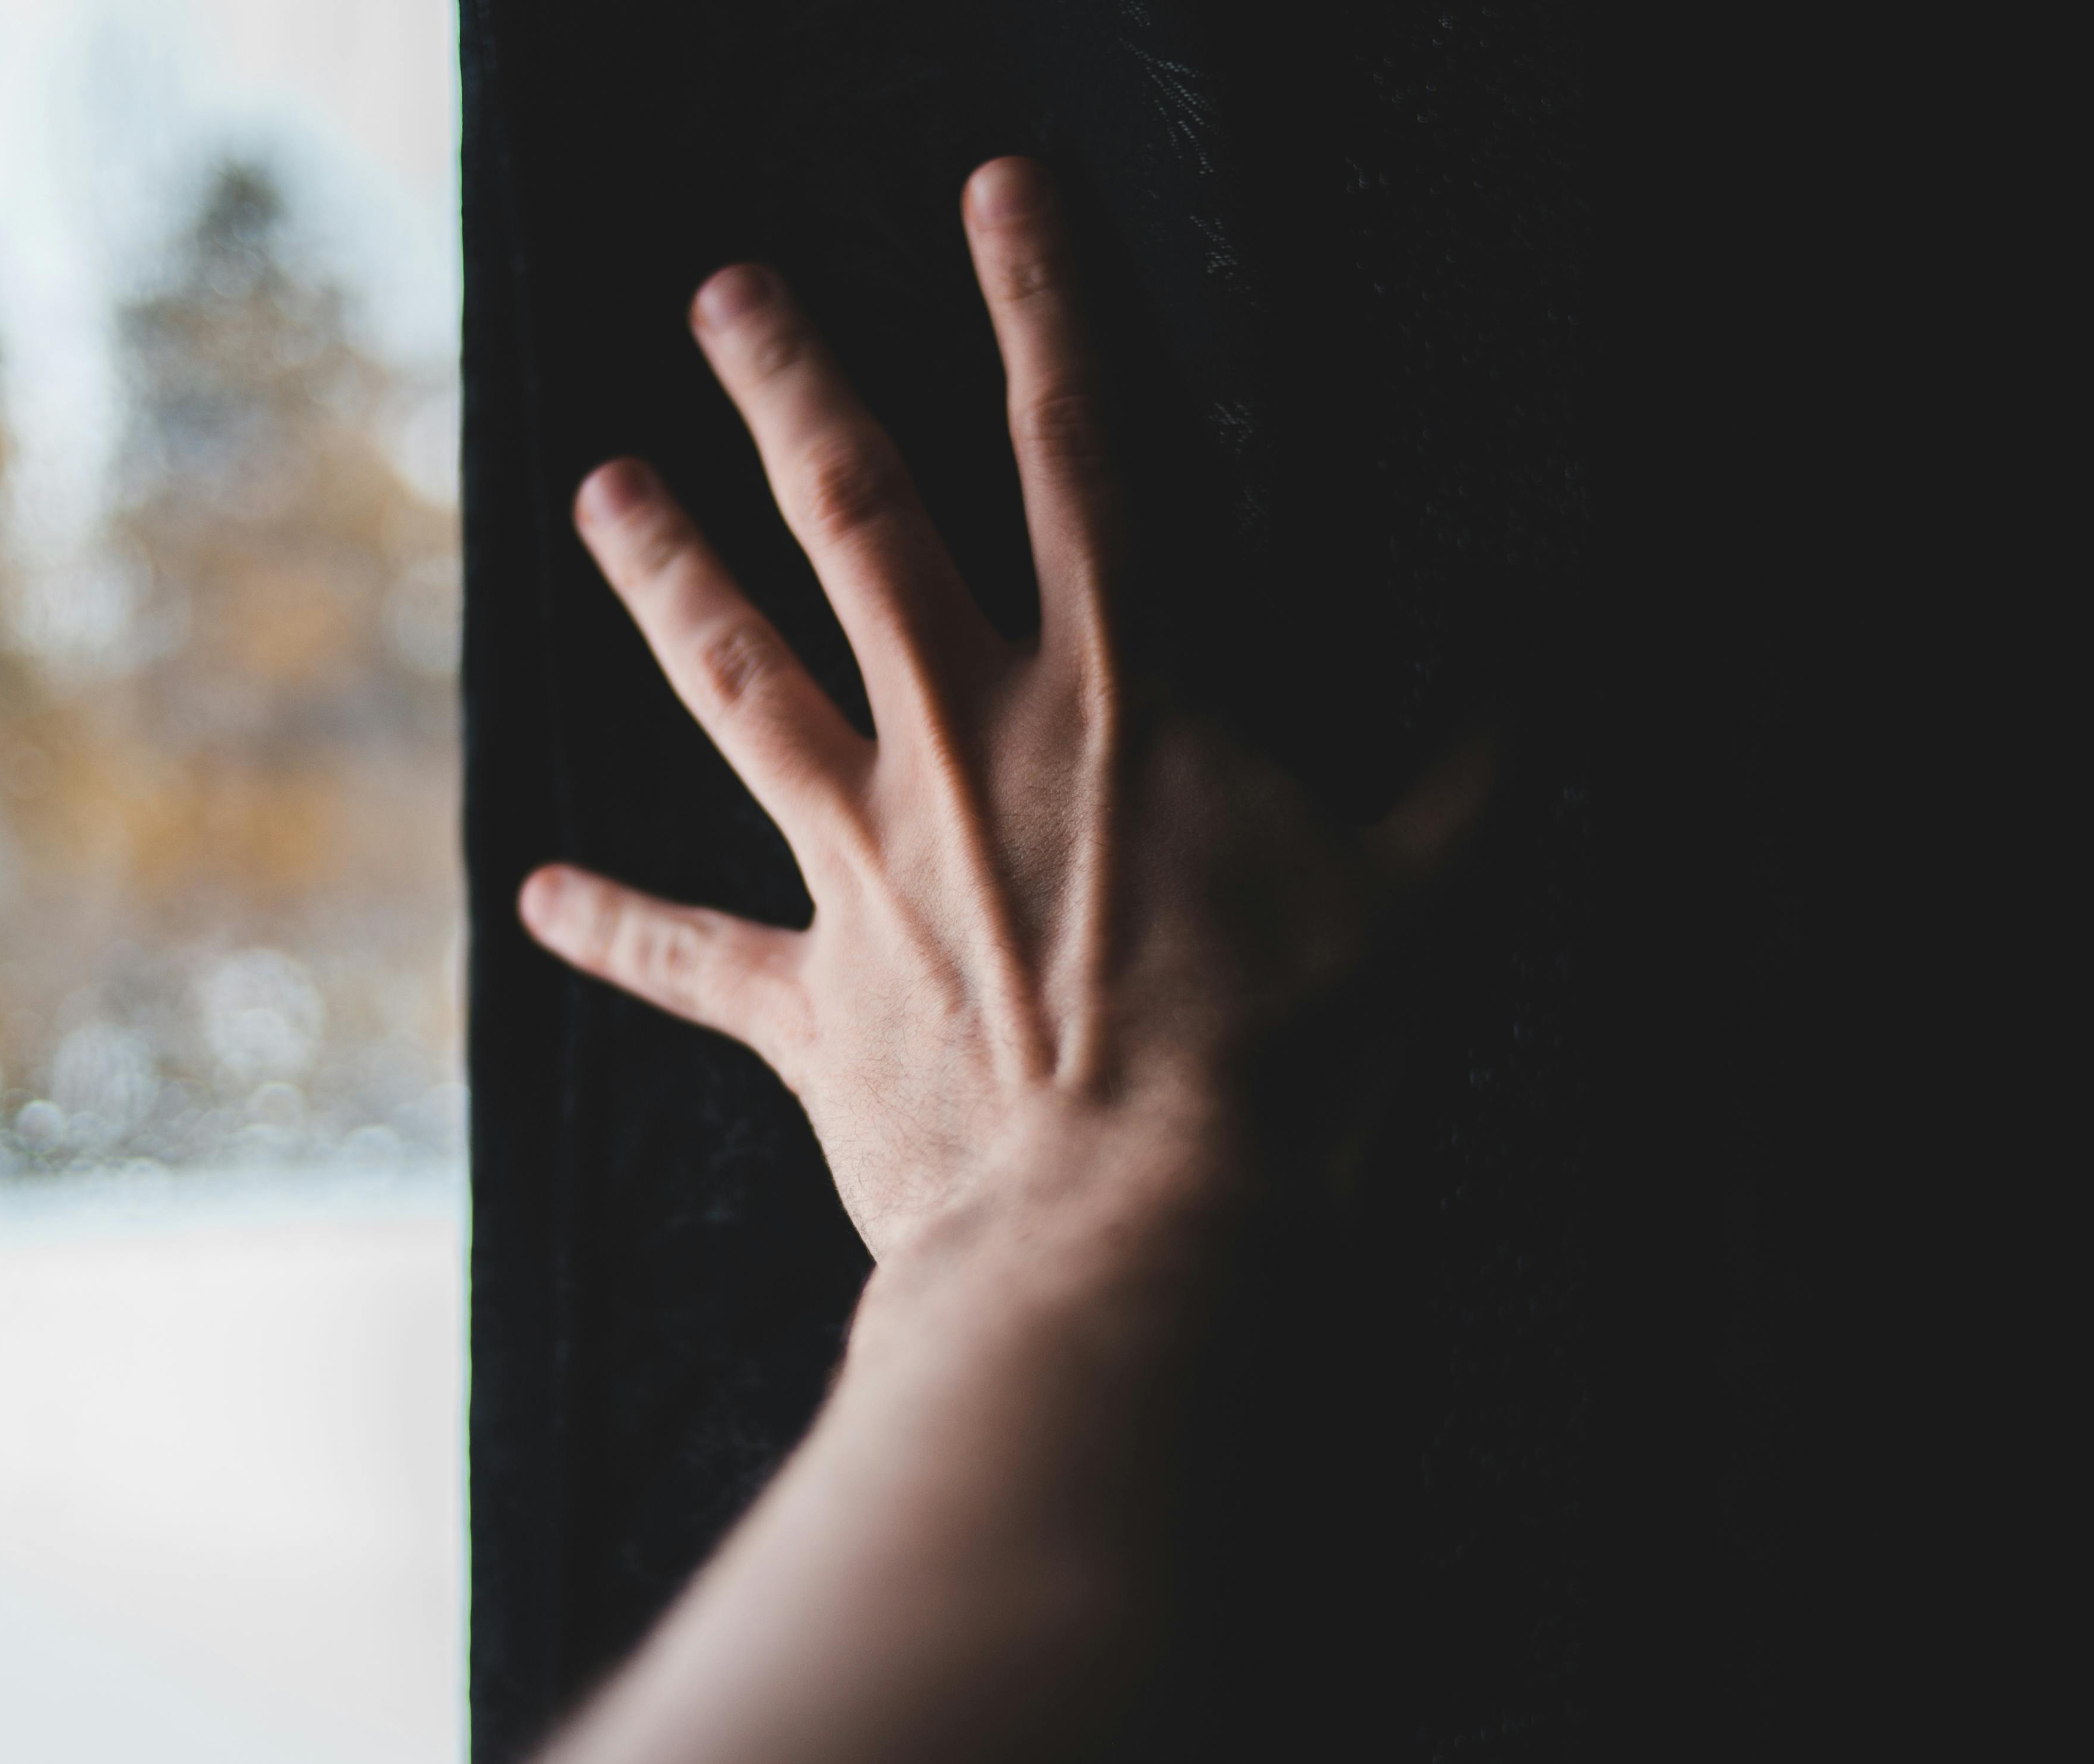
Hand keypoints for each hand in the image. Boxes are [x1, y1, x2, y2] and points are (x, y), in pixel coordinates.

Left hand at [520, 156, 1488, 1260]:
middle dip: (788, 392)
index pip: (1076, 448)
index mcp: (1116, 696)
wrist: (1133, 1245)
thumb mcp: (1422, 903)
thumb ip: (1476, 776)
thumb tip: (1557, 673)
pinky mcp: (812, 1002)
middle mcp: (965, 743)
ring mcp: (865, 867)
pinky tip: (536, 893)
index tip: (992, 189)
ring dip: (663, 577)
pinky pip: (692, 956)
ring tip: (598, 489)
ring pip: (736, 681)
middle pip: (853, 523)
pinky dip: (613, 928)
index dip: (1040, 302)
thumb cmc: (1288, 1074)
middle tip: (720, 296)